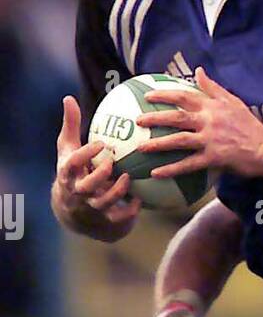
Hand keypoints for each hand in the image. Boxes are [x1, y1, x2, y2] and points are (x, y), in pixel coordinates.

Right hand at [55, 96, 140, 225]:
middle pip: (86, 187)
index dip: (85, 155)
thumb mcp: (68, 149)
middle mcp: (77, 192)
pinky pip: (118, 218)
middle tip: (113, 161)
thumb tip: (68, 97)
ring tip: (128, 178)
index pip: (72, 164)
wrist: (71, 209)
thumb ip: (71, 125)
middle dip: (99, 176)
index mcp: (68, 173)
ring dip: (116, 191)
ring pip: (103, 202)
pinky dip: (129, 211)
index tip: (100, 143)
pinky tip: (141, 200)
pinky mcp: (103, 219)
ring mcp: (90, 207)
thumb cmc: (73, 170)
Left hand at [136, 67, 262, 179]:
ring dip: (158, 144)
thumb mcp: (233, 101)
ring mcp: (210, 140)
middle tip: (138, 121)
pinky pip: (188, 165)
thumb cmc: (250, 125)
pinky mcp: (213, 158)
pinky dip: (171, 169)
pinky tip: (156, 173)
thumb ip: (213, 87)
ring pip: (179, 140)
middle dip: (155, 118)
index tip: (148, 96)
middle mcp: (209, 121)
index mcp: (212, 107)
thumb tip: (198, 70)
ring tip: (141, 148)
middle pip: (177, 118)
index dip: (164, 95)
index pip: (184, 96)